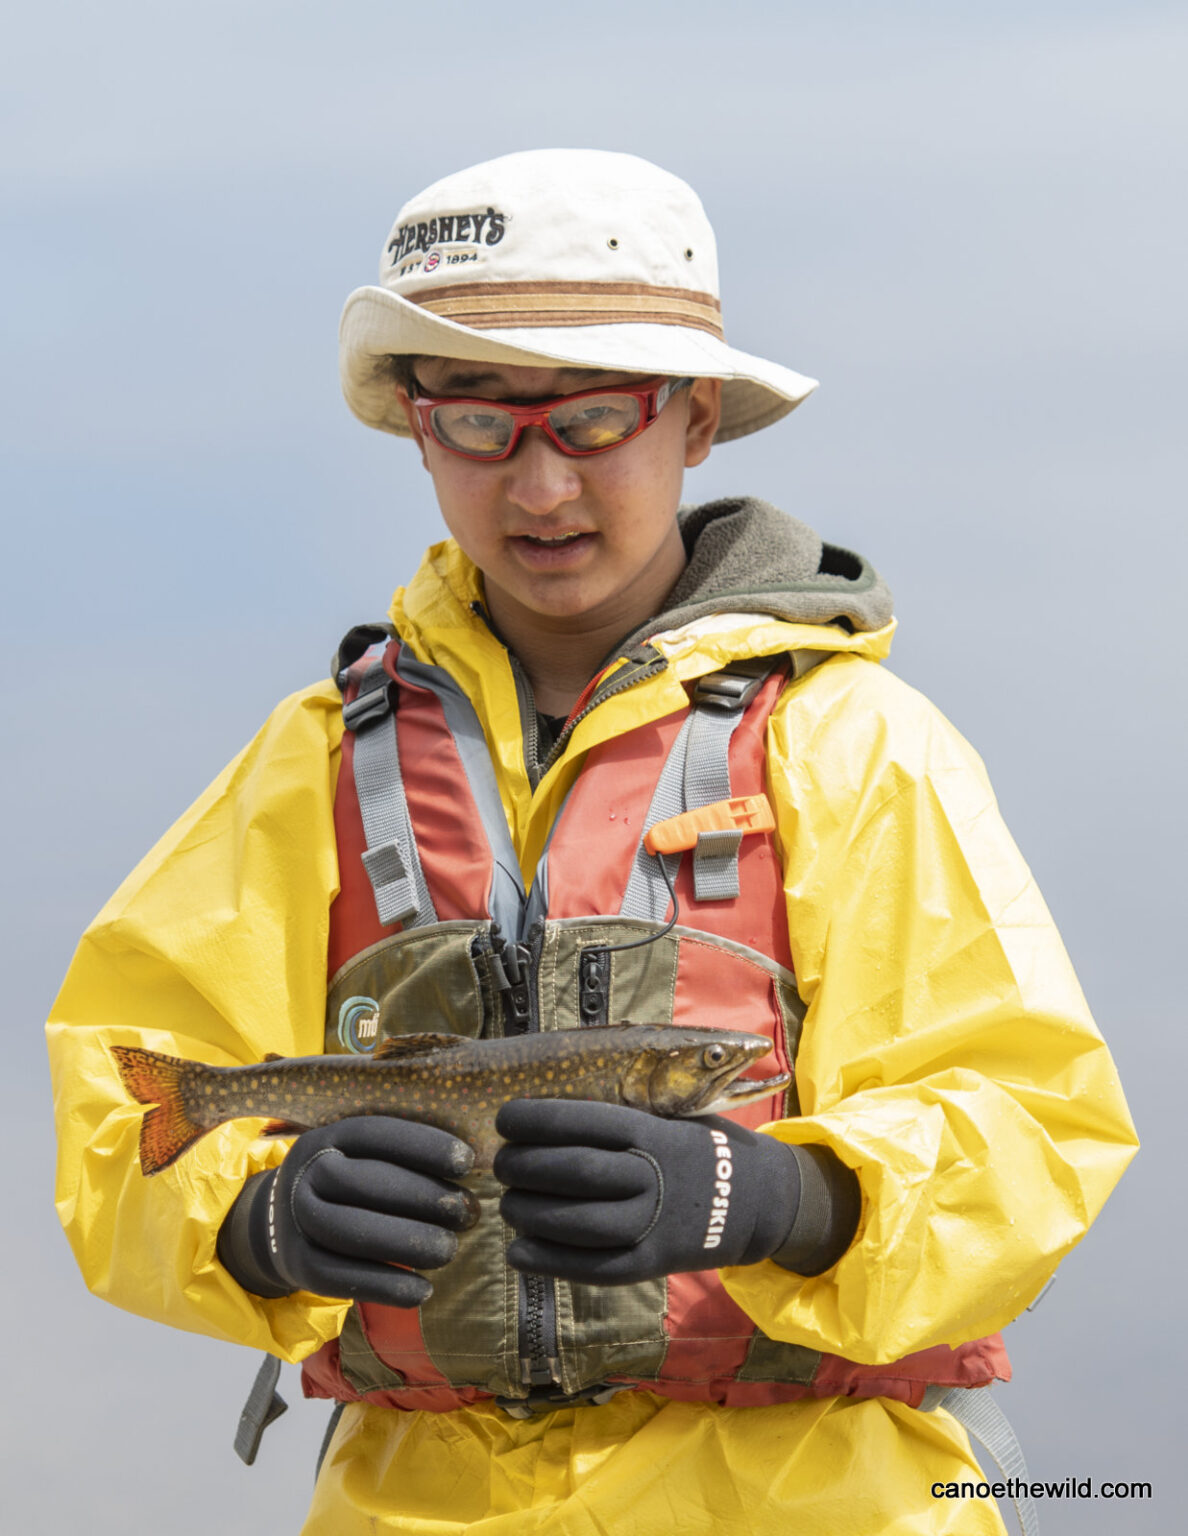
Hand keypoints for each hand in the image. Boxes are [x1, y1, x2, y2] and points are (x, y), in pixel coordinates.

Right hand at [217, 1117, 477, 1307]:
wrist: (280, 1222)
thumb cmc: (346, 1181)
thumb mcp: (359, 1154)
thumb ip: (402, 1153)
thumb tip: (470, 1161)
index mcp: (327, 1137)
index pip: (375, 1133)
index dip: (423, 1145)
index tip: (466, 1161)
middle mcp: (305, 1174)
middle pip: (363, 1182)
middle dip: (423, 1197)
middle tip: (466, 1212)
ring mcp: (295, 1222)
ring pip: (350, 1231)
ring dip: (408, 1242)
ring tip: (449, 1249)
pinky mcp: (299, 1266)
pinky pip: (341, 1279)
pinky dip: (385, 1287)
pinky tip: (423, 1291)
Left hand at [494, 1099, 801, 1285]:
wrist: (753, 1199)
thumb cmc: (693, 1147)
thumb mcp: (664, 1115)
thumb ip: (613, 1114)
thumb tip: (540, 1114)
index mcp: (650, 1132)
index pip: (579, 1121)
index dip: (532, 1120)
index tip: (504, 1119)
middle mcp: (651, 1176)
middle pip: (570, 1171)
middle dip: (521, 1166)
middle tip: (500, 1164)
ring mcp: (652, 1224)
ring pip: (574, 1223)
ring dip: (527, 1213)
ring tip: (509, 1204)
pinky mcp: (651, 1263)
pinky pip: (590, 1268)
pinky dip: (547, 1261)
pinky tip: (517, 1251)